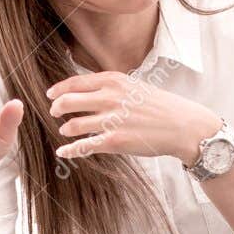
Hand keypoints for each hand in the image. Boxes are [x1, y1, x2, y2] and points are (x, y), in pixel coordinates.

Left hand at [48, 71, 216, 164]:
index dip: (58, 89)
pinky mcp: (115, 141)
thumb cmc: (161, 106)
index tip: (50, 95)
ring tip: (65, 131)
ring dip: (65, 129)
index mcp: (113, 81)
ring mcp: (111, 120)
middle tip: (55, 113)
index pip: (75, 82)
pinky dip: (69, 150)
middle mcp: (109, 98)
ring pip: (72, 125)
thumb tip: (88, 89)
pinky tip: (63, 152)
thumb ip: (111, 86)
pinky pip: (83, 146)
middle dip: (57, 109)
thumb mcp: (135, 86)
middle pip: (68, 102)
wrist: (183, 126)